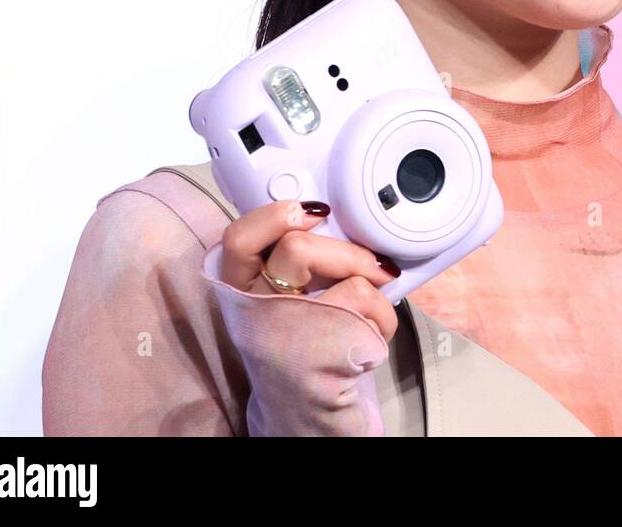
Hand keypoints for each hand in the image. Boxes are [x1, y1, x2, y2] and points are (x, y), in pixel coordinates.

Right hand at [219, 200, 401, 341]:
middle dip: (350, 252)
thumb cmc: (303, 342)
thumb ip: (292, 261)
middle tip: (374, 264)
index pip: (239, 240)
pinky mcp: (319, 357)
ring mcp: (285, 336)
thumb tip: (338, 221)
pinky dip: (383, 316)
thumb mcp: (282, 299)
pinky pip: (369, 311)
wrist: (306, 410)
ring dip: (374, 291)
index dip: (274, 216)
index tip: (312, 212)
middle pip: (298, 248)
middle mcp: (255, 311)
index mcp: (241, 289)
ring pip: (349, 283)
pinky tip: (371, 335)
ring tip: (369, 310)